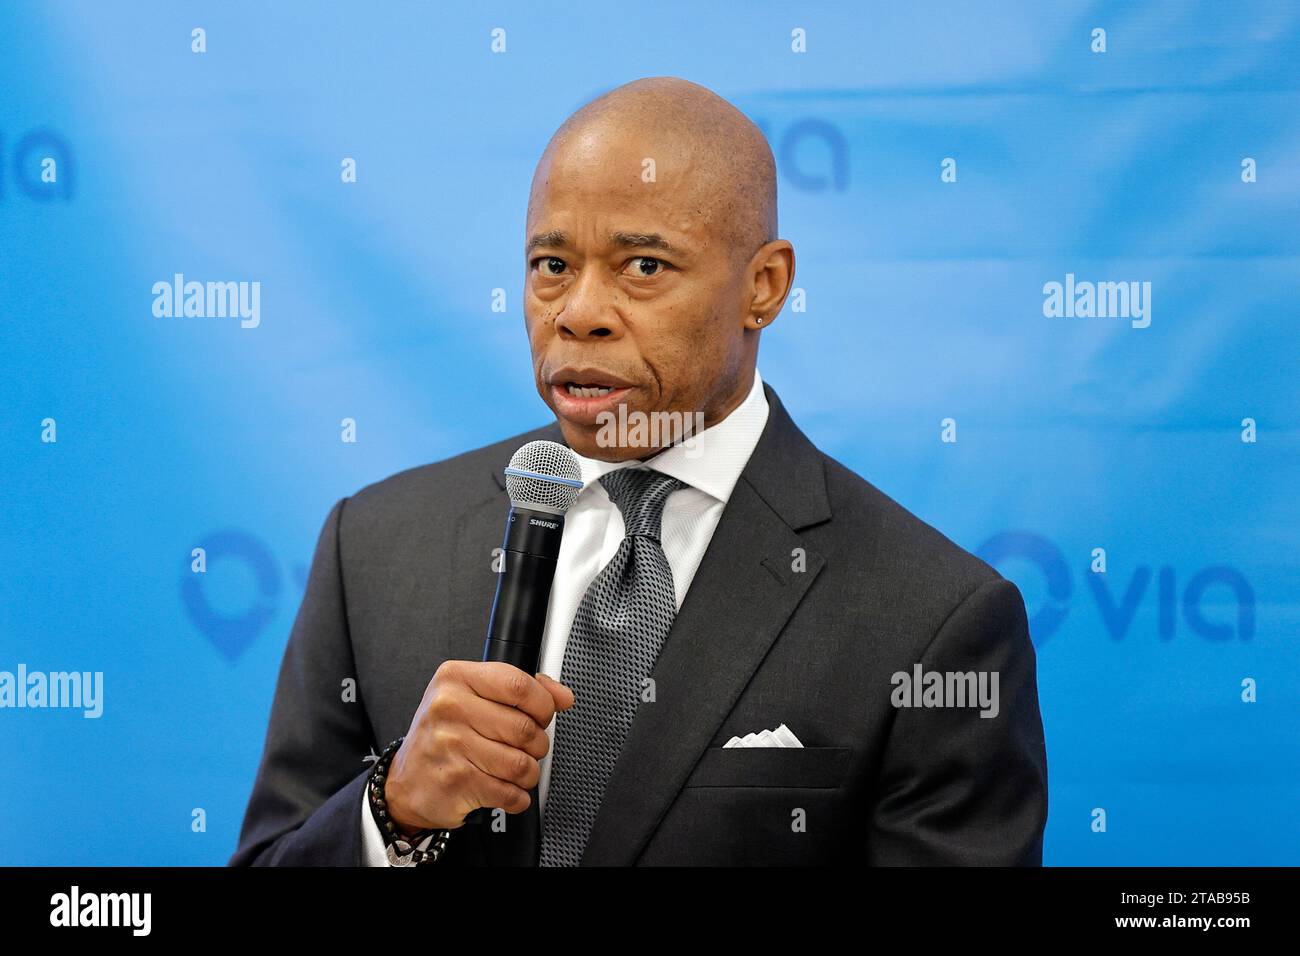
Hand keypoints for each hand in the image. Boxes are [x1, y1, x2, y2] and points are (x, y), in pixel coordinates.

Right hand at [383, 661, 573, 834]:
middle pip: (524, 728)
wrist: (406, 782)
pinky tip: (505, 789)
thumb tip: (562, 695)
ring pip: (521, 764)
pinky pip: (510, 793)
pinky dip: (517, 796)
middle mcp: (449, 708)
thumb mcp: (472, 696)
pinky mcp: (456, 782)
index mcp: (455, 678)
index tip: (543, 714)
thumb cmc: (443, 735)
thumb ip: (521, 690)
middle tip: (526, 747)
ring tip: (515, 770)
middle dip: (537, 744)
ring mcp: (450, 745)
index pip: (518, 685)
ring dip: (528, 773)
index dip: (542, 704)